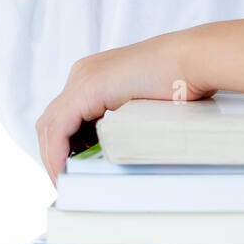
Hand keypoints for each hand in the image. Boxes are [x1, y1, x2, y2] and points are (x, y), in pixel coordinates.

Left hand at [35, 30, 215, 184]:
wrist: (193, 61)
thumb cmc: (181, 82)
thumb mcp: (144, 106)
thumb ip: (125, 121)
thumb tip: (119, 151)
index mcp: (96, 75)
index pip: (66, 115)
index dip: (64, 144)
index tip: (73, 168)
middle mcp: (83, 73)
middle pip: (52, 120)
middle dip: (55, 152)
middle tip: (65, 178)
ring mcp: (83, 78)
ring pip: (49, 125)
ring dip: (53, 156)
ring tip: (65, 181)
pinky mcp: (86, 88)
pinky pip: (58, 128)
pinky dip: (57, 152)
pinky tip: (65, 170)